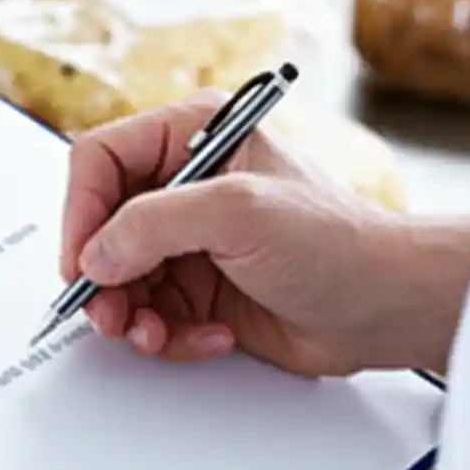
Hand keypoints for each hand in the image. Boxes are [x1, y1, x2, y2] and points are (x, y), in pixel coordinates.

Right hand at [60, 91, 469, 376]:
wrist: (388, 307)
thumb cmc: (339, 243)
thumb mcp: (238, 213)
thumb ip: (153, 223)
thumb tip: (96, 253)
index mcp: (193, 135)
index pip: (101, 159)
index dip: (82, 211)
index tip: (81, 261)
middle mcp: (185, 184)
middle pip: (102, 225)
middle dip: (103, 276)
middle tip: (109, 312)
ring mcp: (190, 239)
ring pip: (119, 277)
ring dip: (132, 313)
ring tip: (156, 333)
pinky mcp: (198, 287)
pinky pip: (150, 312)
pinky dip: (168, 332)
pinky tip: (209, 334)